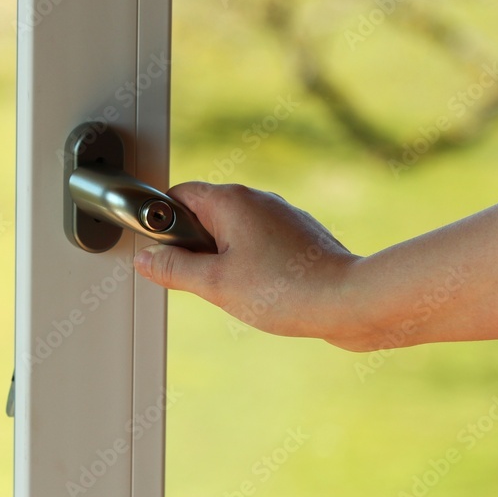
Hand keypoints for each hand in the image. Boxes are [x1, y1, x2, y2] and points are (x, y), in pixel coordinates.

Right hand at [133, 182, 367, 344]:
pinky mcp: (301, 237)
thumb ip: (174, 269)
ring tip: (236, 290)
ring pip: (235, 232)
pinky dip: (252, 264)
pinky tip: (262, 291)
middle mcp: (259, 200)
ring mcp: (283, 217)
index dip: (162, 222)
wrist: (350, 301)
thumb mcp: (215, 285)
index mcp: (232, 200)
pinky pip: (261, 244)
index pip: (179, 195)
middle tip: (201, 280)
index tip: (161, 252)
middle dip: (195, 247)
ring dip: (224, 259)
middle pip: (206, 214)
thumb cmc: (286, 290)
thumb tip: (147, 259)